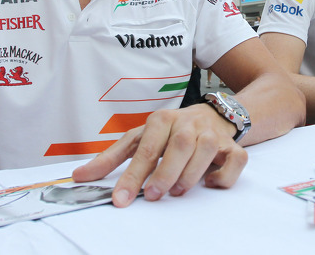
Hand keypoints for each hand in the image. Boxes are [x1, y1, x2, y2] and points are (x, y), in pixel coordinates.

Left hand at [72, 105, 246, 206]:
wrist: (213, 114)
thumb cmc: (170, 131)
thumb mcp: (138, 138)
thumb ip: (110, 158)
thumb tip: (78, 176)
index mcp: (161, 120)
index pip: (144, 149)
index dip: (132, 176)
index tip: (120, 199)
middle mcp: (188, 124)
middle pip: (177, 146)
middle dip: (164, 174)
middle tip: (151, 195)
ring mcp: (212, 134)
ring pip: (205, 151)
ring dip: (190, 175)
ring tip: (177, 190)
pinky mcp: (232, 147)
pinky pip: (235, 160)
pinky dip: (224, 176)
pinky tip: (209, 182)